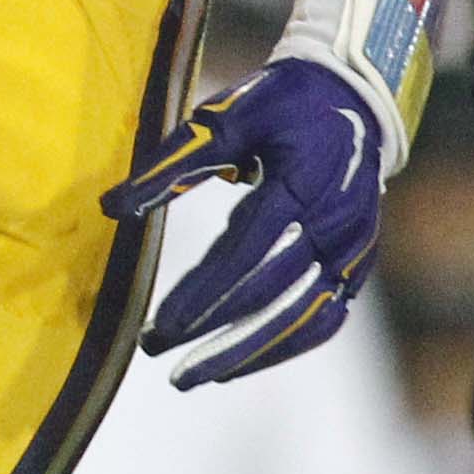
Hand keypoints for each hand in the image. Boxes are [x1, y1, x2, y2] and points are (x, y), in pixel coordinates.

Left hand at [102, 57, 387, 384]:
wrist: (354, 98)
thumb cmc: (278, 103)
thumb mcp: (225, 118)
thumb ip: (172, 165)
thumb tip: (111, 208)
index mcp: (298, 187)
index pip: (243, 254)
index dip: (201, 294)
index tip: (161, 327)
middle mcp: (334, 226)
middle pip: (268, 294)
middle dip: (212, 331)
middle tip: (155, 350)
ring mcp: (354, 250)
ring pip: (302, 318)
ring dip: (249, 352)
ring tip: (196, 375)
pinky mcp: (361, 263)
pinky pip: (327, 317)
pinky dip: (288, 345)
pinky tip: (245, 360)